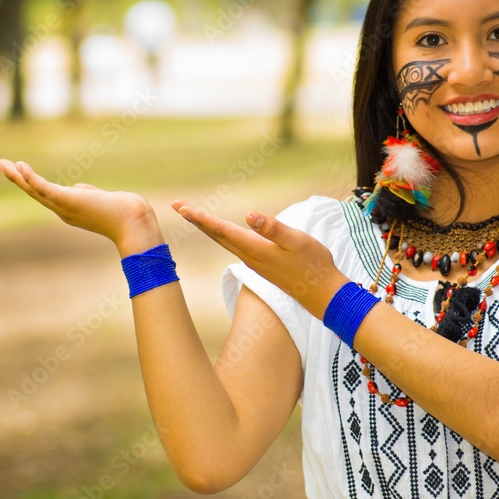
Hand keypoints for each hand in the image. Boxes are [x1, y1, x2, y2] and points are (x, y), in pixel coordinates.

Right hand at [0, 159, 163, 256]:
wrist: (133, 221)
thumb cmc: (122, 211)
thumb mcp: (100, 198)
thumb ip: (86, 193)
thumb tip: (76, 188)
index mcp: (69, 209)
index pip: (45, 194)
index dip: (30, 182)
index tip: (19, 169)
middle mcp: (63, 211)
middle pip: (34, 192)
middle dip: (17, 178)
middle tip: (0, 164)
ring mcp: (65, 207)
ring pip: (35, 190)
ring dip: (18, 177)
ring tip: (3, 164)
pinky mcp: (70, 201)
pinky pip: (46, 189)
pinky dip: (32, 178)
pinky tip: (21, 167)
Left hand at [171, 200, 348, 317]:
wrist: (322, 294)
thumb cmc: (313, 264)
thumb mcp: (296, 241)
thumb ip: (272, 228)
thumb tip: (248, 215)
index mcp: (255, 249)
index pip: (222, 230)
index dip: (201, 218)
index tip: (182, 208)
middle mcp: (249, 256)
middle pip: (216, 235)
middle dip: (196, 220)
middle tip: (177, 205)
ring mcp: (254, 262)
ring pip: (223, 241)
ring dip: (206, 227)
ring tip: (192, 214)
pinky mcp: (261, 264)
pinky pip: (233, 246)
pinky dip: (221, 235)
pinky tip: (220, 231)